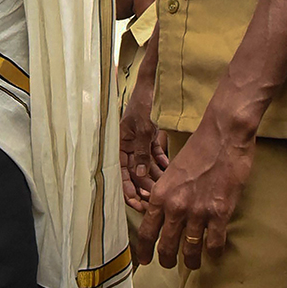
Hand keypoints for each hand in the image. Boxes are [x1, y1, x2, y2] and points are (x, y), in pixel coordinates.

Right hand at [119, 88, 167, 212]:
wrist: (154, 83)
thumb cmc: (144, 103)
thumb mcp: (143, 129)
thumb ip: (141, 153)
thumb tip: (139, 175)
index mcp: (118, 143)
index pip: (120, 172)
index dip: (126, 189)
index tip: (136, 204)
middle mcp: (126, 145)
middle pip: (133, 172)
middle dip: (142, 187)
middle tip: (154, 202)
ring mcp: (137, 141)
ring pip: (144, 166)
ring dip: (153, 177)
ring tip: (163, 189)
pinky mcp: (148, 137)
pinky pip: (153, 155)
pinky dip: (160, 163)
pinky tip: (168, 171)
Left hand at [136, 115, 255, 270]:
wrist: (223, 136)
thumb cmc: (198, 149)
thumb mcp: (172, 171)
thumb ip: (167, 193)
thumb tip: (165, 213)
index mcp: (160, 194)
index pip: (147, 231)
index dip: (144, 250)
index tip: (144, 260)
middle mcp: (175, 206)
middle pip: (166, 246)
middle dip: (166, 260)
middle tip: (168, 265)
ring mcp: (198, 211)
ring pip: (190, 250)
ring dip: (191, 261)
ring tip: (193, 264)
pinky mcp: (220, 212)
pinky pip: (215, 243)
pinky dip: (214, 252)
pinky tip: (214, 253)